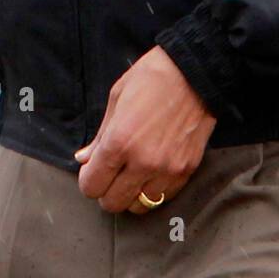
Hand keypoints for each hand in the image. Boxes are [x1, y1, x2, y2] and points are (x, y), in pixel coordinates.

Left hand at [74, 47, 217, 214]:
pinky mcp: (186, 170)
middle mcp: (142, 162)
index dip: (88, 179)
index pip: (92, 186)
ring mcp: (167, 169)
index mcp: (119, 142)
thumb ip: (99, 136)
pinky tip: (152, 172)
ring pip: (139, 206)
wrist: (195, 72)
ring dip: (131, 194)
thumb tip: (83, 159)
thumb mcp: (116, 99)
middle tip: (111, 173)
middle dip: (106, 190)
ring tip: (133, 174)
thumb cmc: (152, 78)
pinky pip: (163, 197)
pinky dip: (153, 190)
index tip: (93, 168)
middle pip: (112, 203)